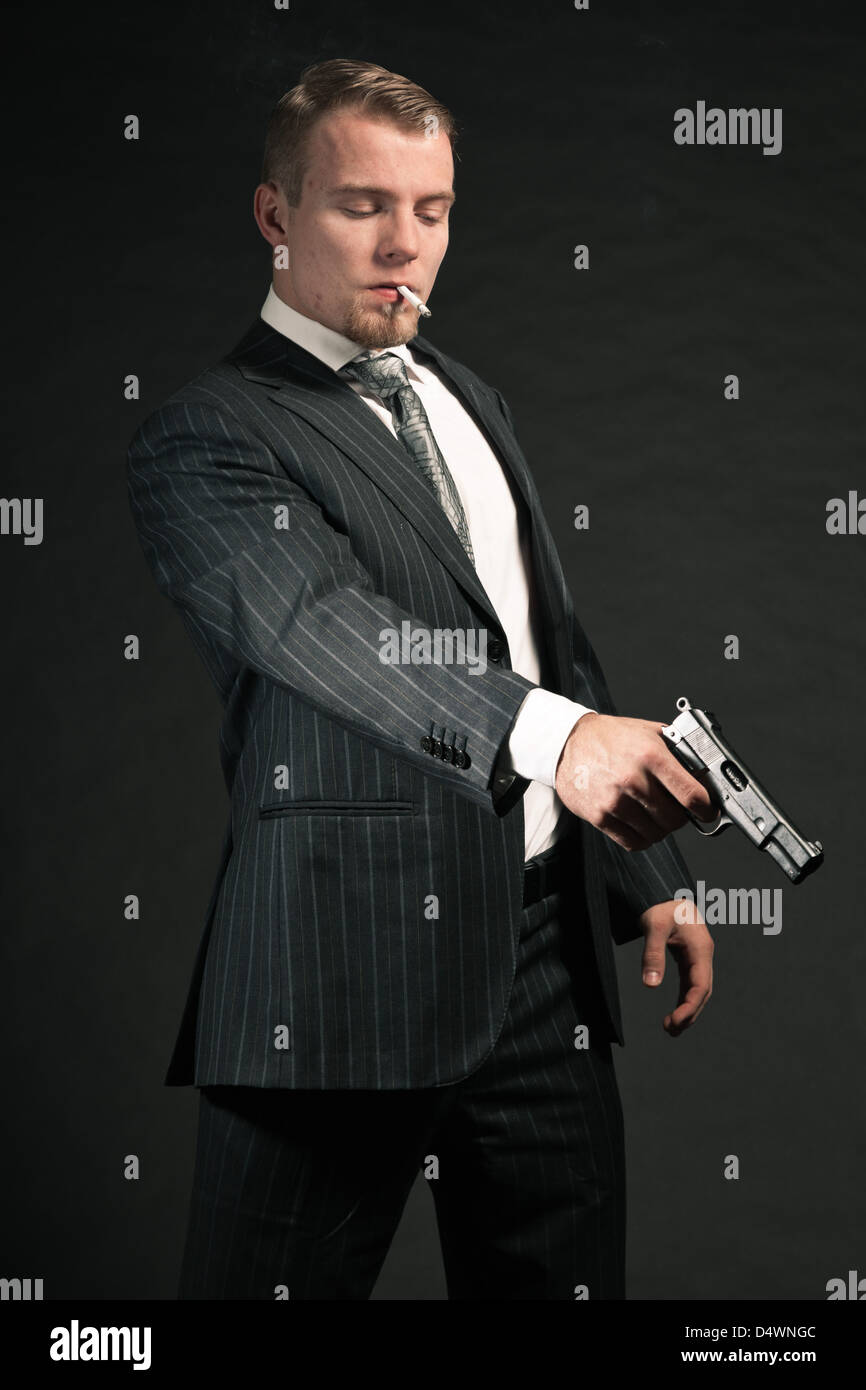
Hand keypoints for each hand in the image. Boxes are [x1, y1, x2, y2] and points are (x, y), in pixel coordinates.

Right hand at [554, 711, 715, 850]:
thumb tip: (703, 775)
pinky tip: (641, 825)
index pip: (691, 795)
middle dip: (681, 818)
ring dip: (660, 829)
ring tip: (655, 815)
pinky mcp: (600, 816)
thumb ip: (677, 752)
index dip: (706, 808)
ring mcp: (615, 801)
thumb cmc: (610, 736)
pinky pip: (633, 842)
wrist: (568, 743)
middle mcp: (634, 780)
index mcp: (651, 756)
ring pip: (655, 834)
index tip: (707, 811)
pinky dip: (642, 838)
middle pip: (675, 820)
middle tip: (678, 810)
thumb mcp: (649, 732)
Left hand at [639, 898, 713, 1035]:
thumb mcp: (654, 927)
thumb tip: (650, 984)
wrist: (663, 891)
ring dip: (688, 1009)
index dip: (690, 1006)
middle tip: (671, 1030)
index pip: (700, 985)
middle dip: (690, 1013)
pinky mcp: (688, 957)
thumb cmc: (660, 905)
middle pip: (702, 991)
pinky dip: (683, 999)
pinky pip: (689, 983)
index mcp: (700, 948)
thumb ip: (652, 955)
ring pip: (697, 989)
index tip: (675, 1021)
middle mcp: (702, 955)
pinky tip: (675, 1012)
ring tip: (671, 1028)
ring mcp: (697, 956)